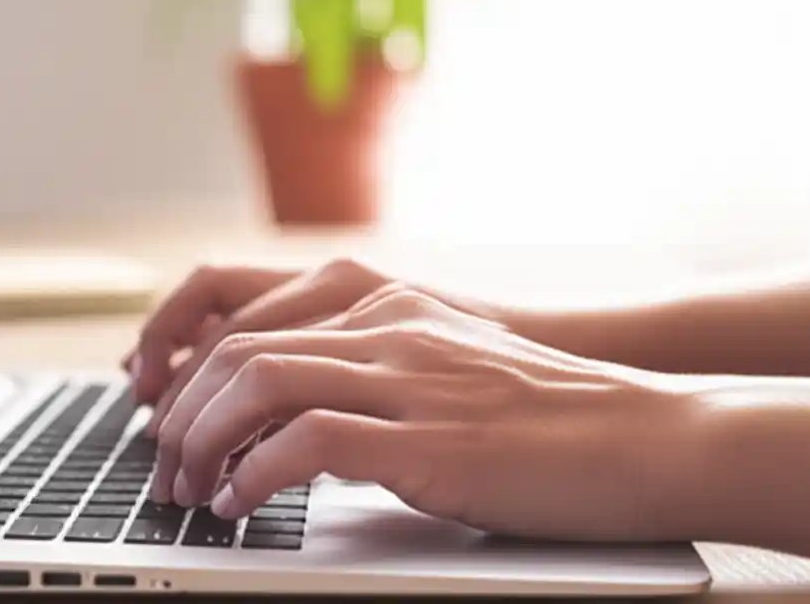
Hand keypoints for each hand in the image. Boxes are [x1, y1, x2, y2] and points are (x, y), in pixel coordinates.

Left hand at [153, 286, 706, 542]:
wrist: (646, 434)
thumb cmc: (551, 417)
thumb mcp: (448, 370)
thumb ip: (378, 373)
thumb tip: (301, 419)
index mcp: (386, 306)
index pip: (249, 314)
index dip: (187, 360)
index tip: (163, 408)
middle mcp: (386, 327)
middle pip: (238, 347)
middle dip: (181, 410)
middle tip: (165, 464)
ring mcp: (406, 378)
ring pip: (258, 382)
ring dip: (204, 440)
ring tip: (190, 488)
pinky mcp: (427, 438)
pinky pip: (307, 441)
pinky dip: (255, 473)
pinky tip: (242, 503)